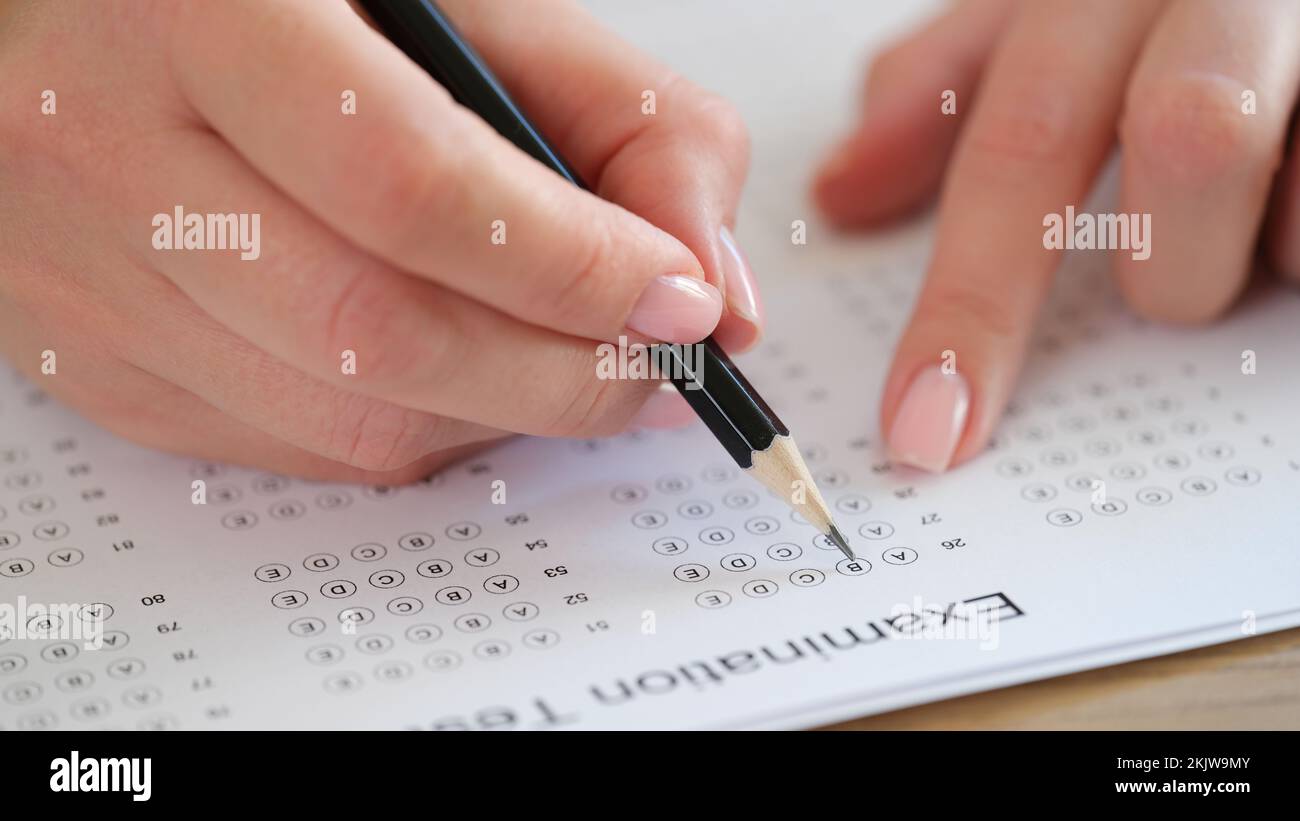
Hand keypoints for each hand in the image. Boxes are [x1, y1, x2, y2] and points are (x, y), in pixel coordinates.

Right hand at [0, 0, 759, 482]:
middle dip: (565, 371)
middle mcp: (114, 154)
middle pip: (380, 330)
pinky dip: (423, 430)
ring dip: (506, 411)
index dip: (573, 265)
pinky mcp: (102, 367)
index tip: (683, 300)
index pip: (412, 185)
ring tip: (568, 357)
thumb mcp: (469, 5)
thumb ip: (623, 119)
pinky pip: (303, 451)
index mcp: (209, 17)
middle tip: (658, 357)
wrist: (83, 38)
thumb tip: (716, 293)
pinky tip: (459, 368)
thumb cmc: (287, 9)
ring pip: (348, 417)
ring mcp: (93, 281)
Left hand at [813, 0, 1299, 471]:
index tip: (928, 427)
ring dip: (1247, 249)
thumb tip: (841, 195)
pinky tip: (1289, 205)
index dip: (969, 304)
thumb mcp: (1043, 14)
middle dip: (1170, 265)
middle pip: (1190, 140)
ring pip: (1294, 181)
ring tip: (1235, 229)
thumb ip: (941, 92)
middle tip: (1162, 283)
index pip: (1017, 149)